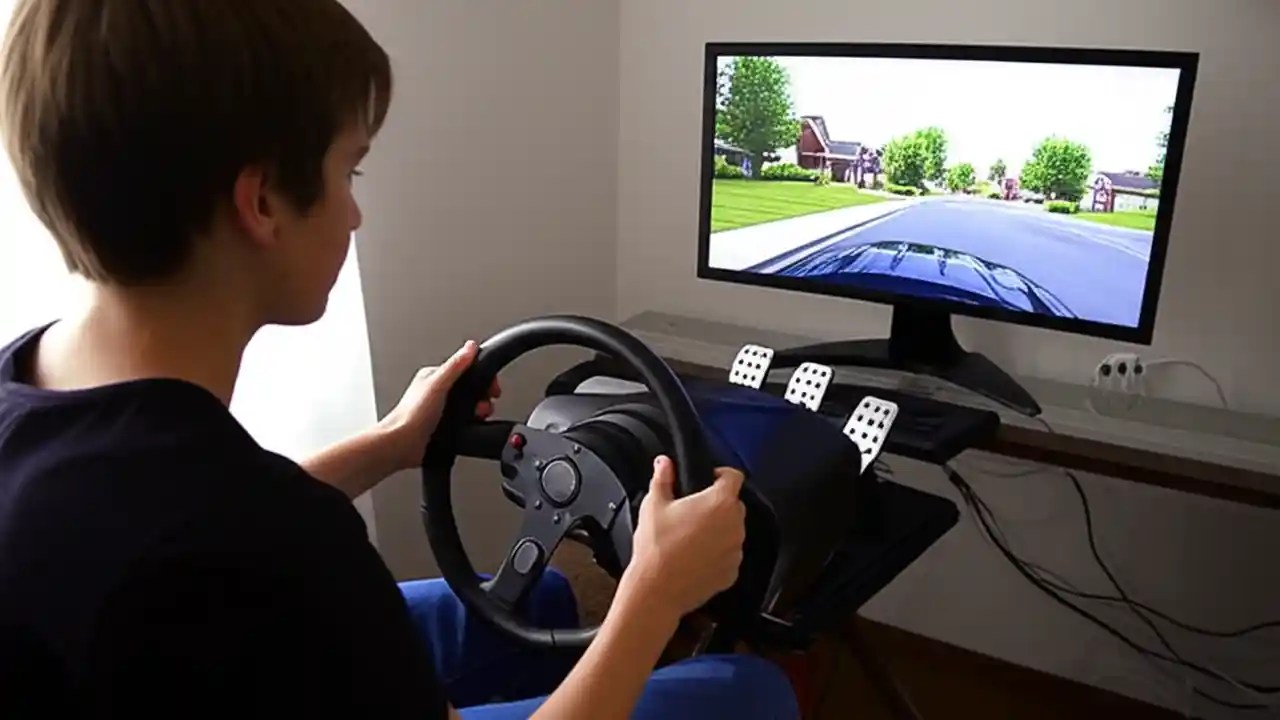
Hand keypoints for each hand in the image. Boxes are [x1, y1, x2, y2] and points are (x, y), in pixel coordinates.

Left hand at [377, 340, 500, 472]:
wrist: (402, 445)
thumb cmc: (412, 415)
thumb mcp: (438, 384)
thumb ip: (456, 365)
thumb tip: (470, 347)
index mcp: (434, 376)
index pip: (466, 369)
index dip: (482, 378)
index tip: (492, 388)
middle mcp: (436, 392)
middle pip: (470, 389)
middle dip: (482, 398)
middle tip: (482, 406)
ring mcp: (440, 410)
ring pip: (469, 407)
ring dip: (478, 413)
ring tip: (477, 417)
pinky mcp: (443, 427)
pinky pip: (464, 423)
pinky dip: (471, 425)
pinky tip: (469, 427)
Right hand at [618, 456, 745, 623]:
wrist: (657, 590)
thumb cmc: (657, 547)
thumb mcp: (654, 505)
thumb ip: (662, 478)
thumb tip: (664, 463)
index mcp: (720, 502)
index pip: (734, 476)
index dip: (721, 474)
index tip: (708, 479)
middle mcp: (735, 525)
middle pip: (733, 504)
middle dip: (717, 504)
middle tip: (692, 510)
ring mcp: (736, 550)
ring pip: (732, 531)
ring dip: (718, 530)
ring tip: (690, 537)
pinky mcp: (732, 572)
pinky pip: (728, 555)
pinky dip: (717, 553)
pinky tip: (694, 557)